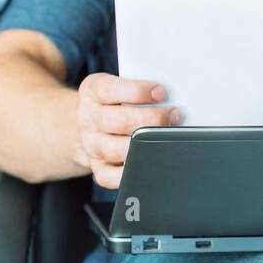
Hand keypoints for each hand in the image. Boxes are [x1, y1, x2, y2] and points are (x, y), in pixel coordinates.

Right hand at [75, 73, 181, 188]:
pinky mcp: (97, 168)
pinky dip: (131, 172)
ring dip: (146, 146)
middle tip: (174, 115)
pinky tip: (150, 163)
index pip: (108, 89)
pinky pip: (110, 176)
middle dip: (151, 119)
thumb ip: (141, 89)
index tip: (161, 92)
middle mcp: (88, 119)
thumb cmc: (117, 102)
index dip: (137, 91)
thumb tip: (174, 98)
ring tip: (168, 138)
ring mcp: (91, 145)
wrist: (94, 125)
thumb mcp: (122, 85)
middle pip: (116, 121)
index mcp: (91, 91)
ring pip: (115, 149)